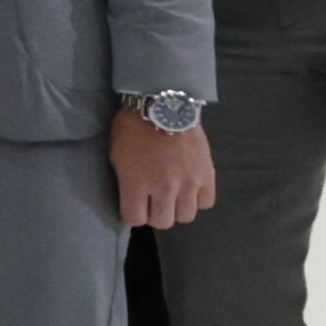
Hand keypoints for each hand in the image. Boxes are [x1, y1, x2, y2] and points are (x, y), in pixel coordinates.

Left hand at [110, 108, 216, 227]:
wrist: (164, 103)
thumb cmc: (133, 126)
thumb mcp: (117, 155)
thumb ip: (126, 182)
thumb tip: (131, 200)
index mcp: (137, 183)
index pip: (135, 219)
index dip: (133, 212)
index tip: (134, 204)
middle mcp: (164, 187)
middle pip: (163, 222)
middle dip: (155, 213)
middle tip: (154, 199)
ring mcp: (189, 182)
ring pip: (186, 216)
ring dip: (177, 208)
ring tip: (173, 194)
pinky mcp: (207, 174)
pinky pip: (206, 202)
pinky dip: (198, 198)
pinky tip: (190, 187)